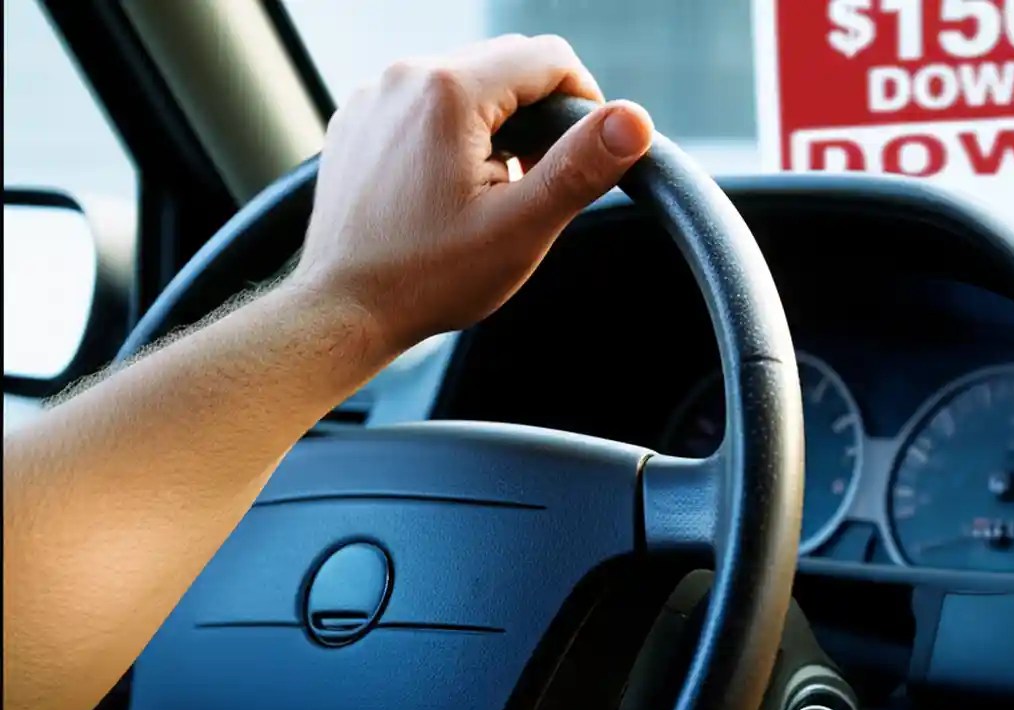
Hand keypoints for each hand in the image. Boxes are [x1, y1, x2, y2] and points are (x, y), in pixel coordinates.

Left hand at [292, 35, 653, 354]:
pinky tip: (448, 189)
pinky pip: (426, 102)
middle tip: (534, 184)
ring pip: (468, 82)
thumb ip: (580, 167)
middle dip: (537, 116)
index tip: (583, 157)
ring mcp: (375, 95)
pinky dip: (453, 132)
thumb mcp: (520, 228)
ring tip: (489, 192)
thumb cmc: (427, 278)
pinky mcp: (360, 117)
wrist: (341, 309)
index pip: (549, 58)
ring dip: (496, 125)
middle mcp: (405, 75)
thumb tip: (634, 120)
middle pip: (507, 64)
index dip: (584, 104)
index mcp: (448, 90)